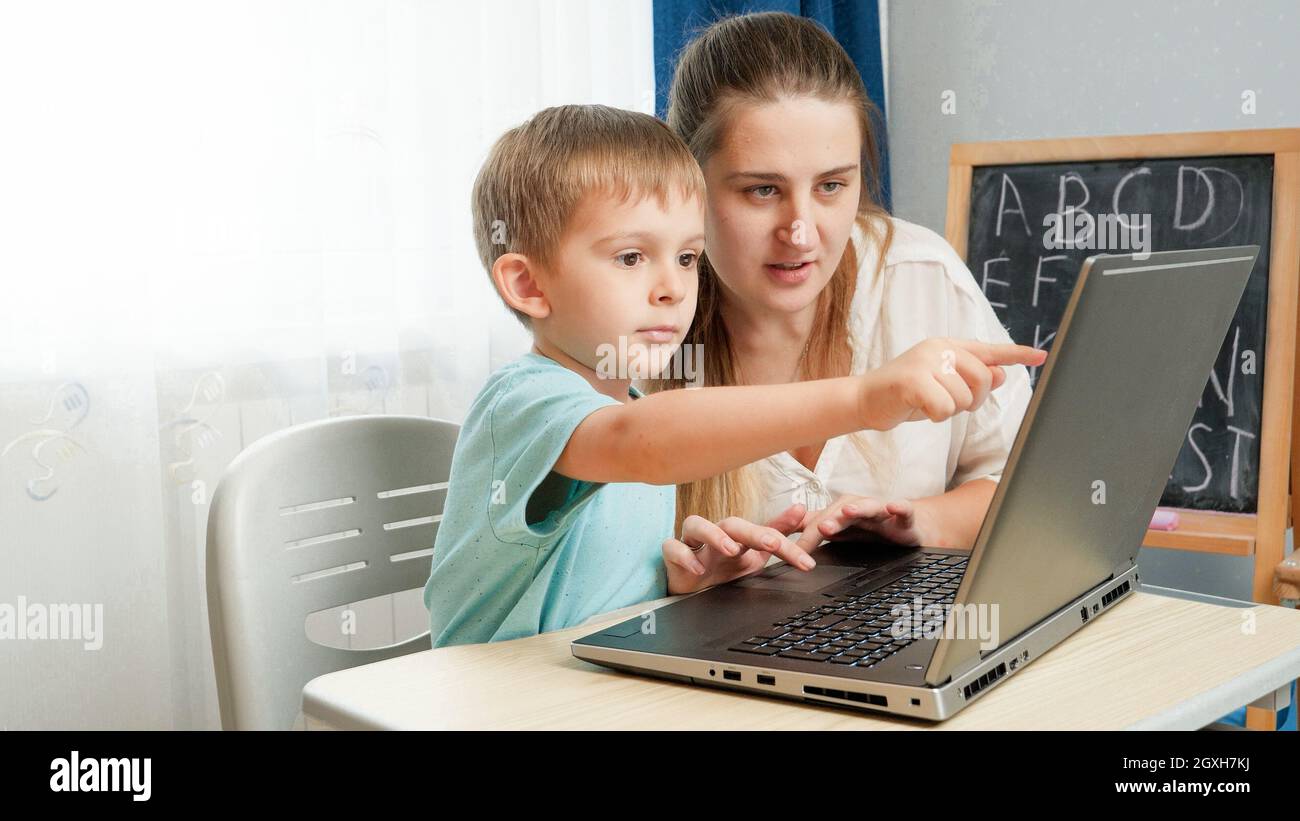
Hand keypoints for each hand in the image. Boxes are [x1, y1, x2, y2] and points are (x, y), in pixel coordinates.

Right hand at [663, 504, 814, 594]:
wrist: (691, 589)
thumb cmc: (722, 567)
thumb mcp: (754, 555)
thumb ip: (776, 535)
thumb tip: (803, 513)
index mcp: (738, 536)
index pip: (764, 533)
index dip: (787, 544)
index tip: (807, 560)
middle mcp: (716, 534)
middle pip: (733, 523)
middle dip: (755, 532)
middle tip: (774, 544)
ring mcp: (693, 542)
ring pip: (697, 525)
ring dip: (715, 535)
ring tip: (731, 550)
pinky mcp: (672, 553)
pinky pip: (673, 547)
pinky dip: (685, 556)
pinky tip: (697, 568)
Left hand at [793, 494, 937, 552]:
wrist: (906, 524)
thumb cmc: (870, 527)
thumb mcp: (839, 532)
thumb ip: (812, 533)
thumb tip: (780, 539)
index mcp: (838, 513)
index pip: (816, 523)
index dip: (803, 535)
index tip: (790, 550)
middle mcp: (856, 508)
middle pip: (838, 513)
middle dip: (828, 521)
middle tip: (819, 529)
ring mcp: (879, 511)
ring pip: (866, 507)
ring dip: (857, 509)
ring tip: (847, 511)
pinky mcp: (902, 516)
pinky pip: (902, 510)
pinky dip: (898, 507)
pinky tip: (893, 507)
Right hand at [859, 338, 1044, 430]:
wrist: (865, 400)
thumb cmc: (905, 394)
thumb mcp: (941, 385)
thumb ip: (969, 379)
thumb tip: (1001, 374)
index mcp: (947, 346)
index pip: (989, 350)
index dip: (1017, 354)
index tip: (1041, 356)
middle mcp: (939, 348)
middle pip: (982, 378)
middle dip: (971, 400)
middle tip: (948, 403)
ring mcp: (925, 361)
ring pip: (963, 398)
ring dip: (949, 410)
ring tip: (928, 404)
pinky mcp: (913, 380)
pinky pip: (944, 408)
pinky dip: (936, 416)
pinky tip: (919, 409)